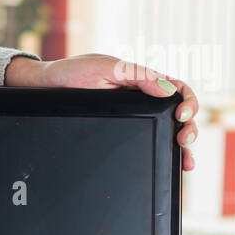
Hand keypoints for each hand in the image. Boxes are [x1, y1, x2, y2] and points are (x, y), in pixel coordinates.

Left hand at [6, 54, 199, 171]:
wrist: (44, 88)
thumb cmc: (71, 73)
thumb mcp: (104, 69)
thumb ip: (135, 76)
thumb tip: (166, 91)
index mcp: (142, 79)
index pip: (178, 89)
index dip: (188, 101)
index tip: (181, 115)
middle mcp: (141, 98)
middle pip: (178, 113)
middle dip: (189, 127)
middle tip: (183, 140)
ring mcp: (132, 115)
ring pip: (165, 131)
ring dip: (181, 146)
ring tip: (185, 161)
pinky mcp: (121, 129)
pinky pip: (145, 140)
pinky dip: (160, 153)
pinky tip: (169, 166)